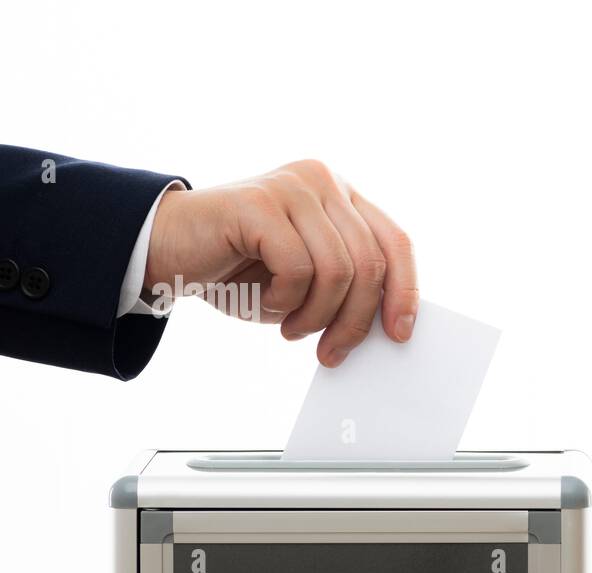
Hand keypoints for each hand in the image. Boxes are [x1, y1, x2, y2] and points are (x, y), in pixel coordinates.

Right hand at [143, 159, 418, 366]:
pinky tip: (268, 303)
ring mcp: (292, 187)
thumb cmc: (240, 271)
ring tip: (293, 328)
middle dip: (355, 320)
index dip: (404, 292)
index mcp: (342, 196)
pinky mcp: (259, 202)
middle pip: (370, 262)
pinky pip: (298, 268)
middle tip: (331, 351)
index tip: (399, 335)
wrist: (167, 252)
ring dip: (317, 315)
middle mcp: (322, 181)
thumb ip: (348, 288)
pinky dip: (286, 300)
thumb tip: (391, 324)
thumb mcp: (308, 283)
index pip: (396, 242)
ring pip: (339, 270)